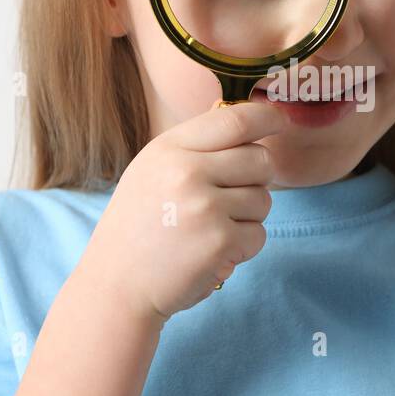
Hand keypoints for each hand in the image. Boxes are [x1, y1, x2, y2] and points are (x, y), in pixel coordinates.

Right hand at [75, 100, 287, 322]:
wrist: (116, 286)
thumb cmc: (138, 227)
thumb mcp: (153, 170)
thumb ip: (194, 144)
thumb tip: (234, 109)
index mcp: (169, 149)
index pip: (235, 120)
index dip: (266, 117)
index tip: (279, 121)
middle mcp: (187, 172)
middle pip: (260, 159)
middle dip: (257, 179)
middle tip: (229, 199)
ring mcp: (205, 207)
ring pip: (264, 200)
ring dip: (248, 218)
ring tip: (210, 230)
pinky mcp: (220, 242)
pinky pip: (259, 234)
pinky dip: (243, 247)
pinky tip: (212, 253)